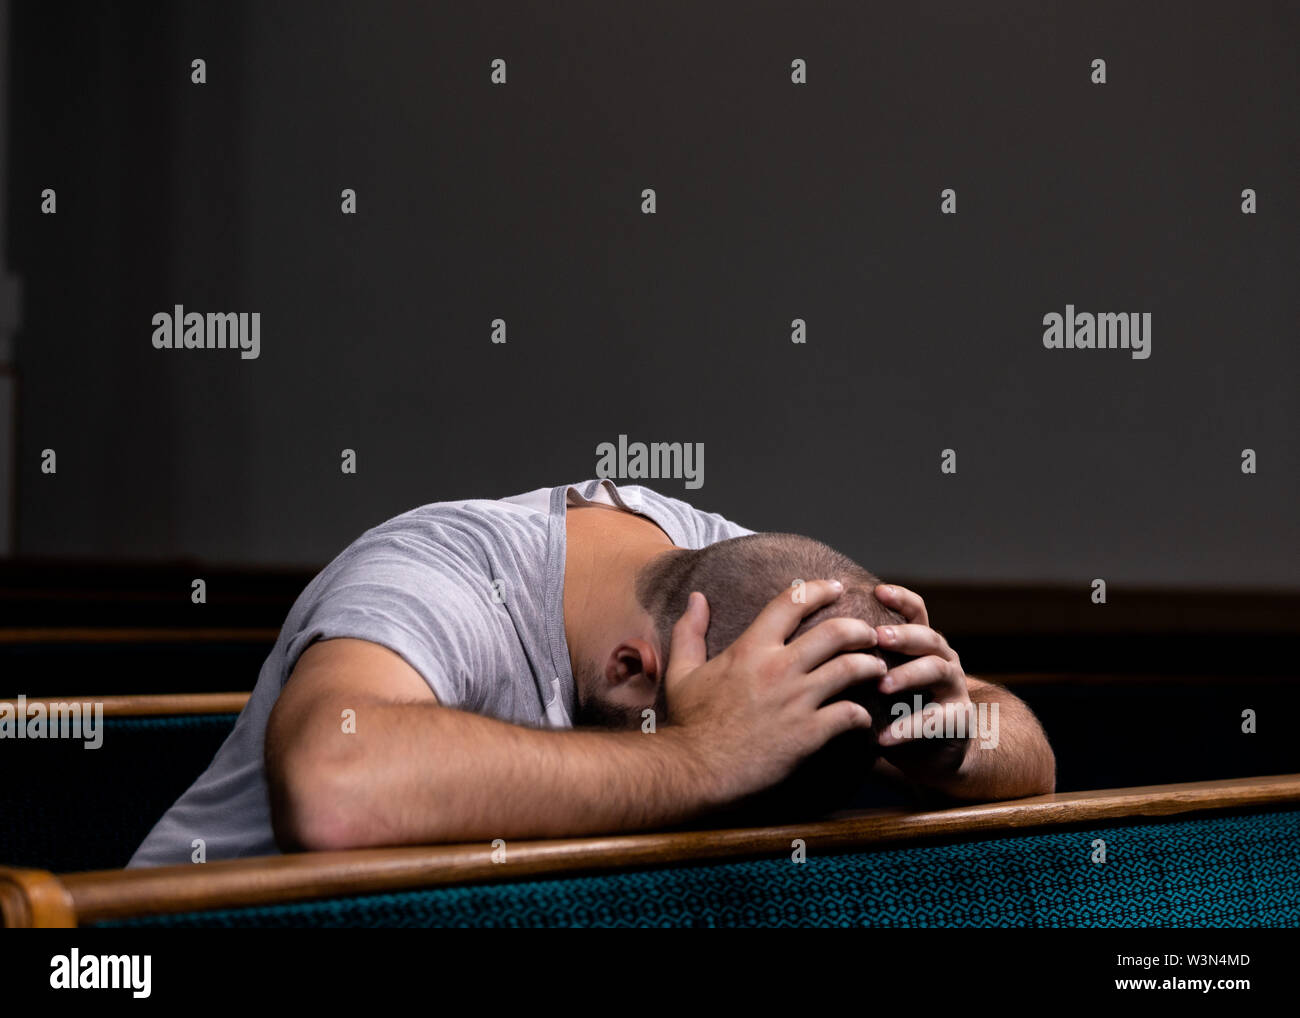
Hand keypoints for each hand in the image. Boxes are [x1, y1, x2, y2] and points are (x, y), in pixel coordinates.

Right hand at [664, 580, 884, 803]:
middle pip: (836, 633)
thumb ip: (689, 631)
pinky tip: (862, 718)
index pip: (791, 603)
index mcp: (751, 648)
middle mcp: (778, 667)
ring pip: (851, 669)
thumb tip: (697, 598)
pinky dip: (862, 715)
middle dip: (860, 629)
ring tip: (877, 670)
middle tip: (870, 634)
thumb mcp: (682, 671)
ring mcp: (796, 700)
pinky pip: (850, 714)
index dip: (820, 590)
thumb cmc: (690, 722)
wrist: (696, 769)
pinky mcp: (808, 733)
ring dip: (871, 667)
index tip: (837, 587)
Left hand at [871, 583, 974, 780]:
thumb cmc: (894, 707)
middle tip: (878, 637)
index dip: (900, 598)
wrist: (932, 751)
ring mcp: (955, 687)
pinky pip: (937, 721)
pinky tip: (884, 738)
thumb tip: (811, 634)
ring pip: (937, 670)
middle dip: (903, 635)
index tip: (877, 591)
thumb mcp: (878, 678)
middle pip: (928, 637)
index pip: (916, 611)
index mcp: (921, 643)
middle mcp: (943, 657)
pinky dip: (909, 728)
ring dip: (908, 675)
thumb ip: (860, 656)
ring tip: (882, 685)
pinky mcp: (959, 719)